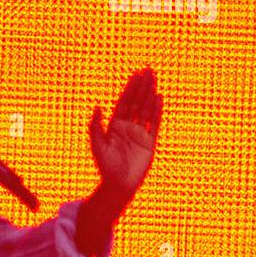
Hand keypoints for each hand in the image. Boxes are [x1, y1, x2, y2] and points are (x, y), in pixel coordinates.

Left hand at [88, 68, 162, 200]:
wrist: (119, 186)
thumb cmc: (106, 167)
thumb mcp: (98, 146)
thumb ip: (96, 126)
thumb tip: (97, 106)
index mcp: (115, 126)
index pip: (124, 102)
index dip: (130, 88)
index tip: (136, 74)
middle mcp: (128, 128)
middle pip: (137, 102)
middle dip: (142, 87)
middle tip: (148, 70)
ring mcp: (139, 134)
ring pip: (146, 110)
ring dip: (150, 94)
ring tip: (154, 79)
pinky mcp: (149, 143)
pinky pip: (154, 124)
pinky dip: (156, 111)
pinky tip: (159, 98)